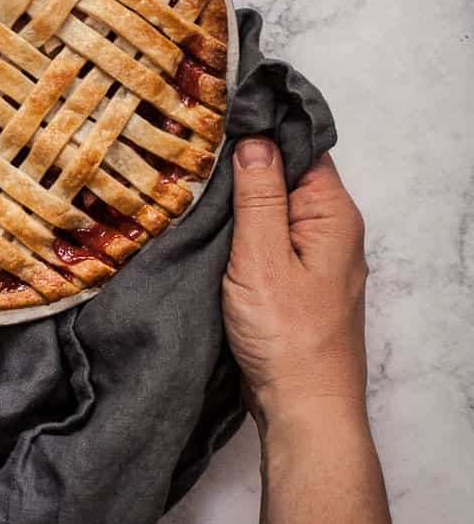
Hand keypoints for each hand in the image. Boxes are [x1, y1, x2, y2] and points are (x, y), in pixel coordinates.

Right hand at [222, 139, 368, 430]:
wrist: (302, 409)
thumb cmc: (288, 337)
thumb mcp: (262, 257)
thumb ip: (258, 196)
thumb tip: (255, 138)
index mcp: (332, 214)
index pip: (302, 148)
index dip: (264, 129)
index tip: (221, 114)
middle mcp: (330, 230)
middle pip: (287, 176)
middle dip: (244, 161)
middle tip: (193, 144)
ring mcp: (313, 257)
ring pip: (274, 208)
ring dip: (238, 198)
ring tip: (191, 178)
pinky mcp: (294, 280)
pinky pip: (268, 237)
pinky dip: (241, 228)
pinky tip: (209, 224)